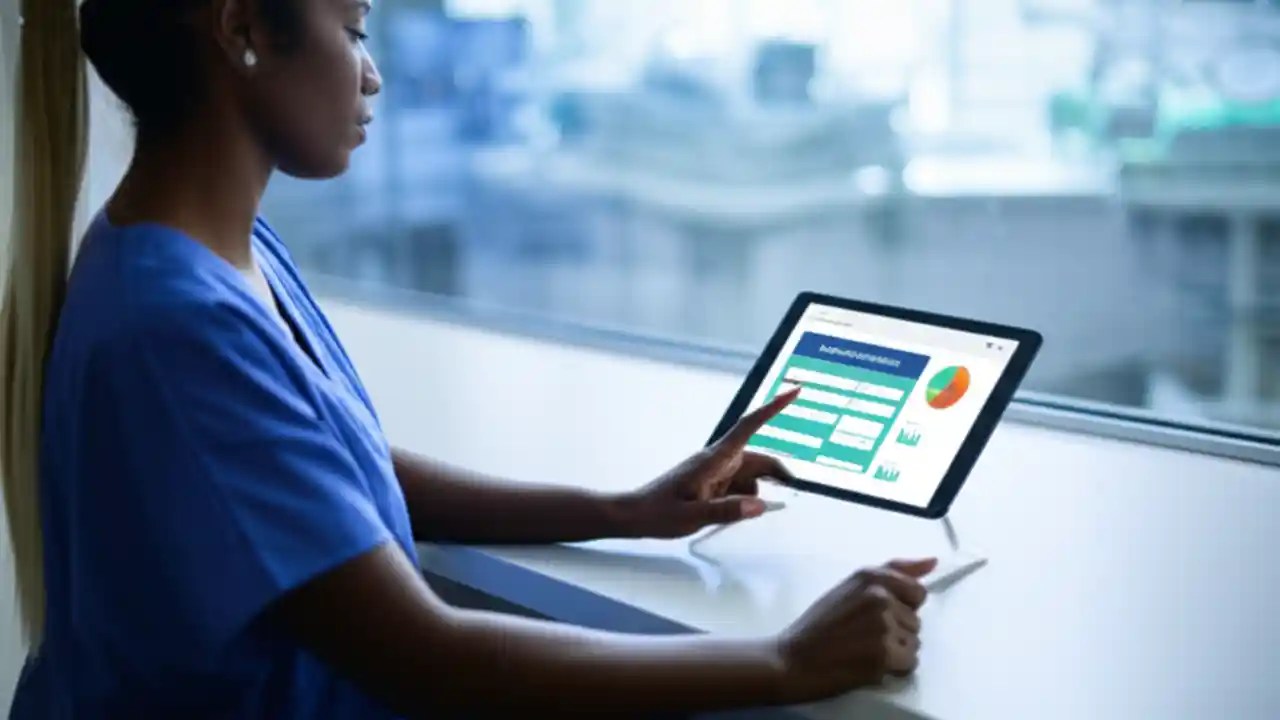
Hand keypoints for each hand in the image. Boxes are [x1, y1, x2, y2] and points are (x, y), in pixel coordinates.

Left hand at [622, 387, 800, 538]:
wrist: (635, 515)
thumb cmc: (659, 513)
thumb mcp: (693, 516)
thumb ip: (726, 511)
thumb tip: (761, 505)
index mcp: (714, 460)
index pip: (748, 426)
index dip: (772, 408)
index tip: (793, 392)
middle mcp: (718, 462)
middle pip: (757, 458)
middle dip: (777, 472)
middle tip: (795, 490)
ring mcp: (714, 473)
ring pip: (750, 475)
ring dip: (759, 490)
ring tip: (756, 512)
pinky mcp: (711, 484)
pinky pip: (738, 486)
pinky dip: (746, 498)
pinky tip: (740, 514)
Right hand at [775, 558, 936, 701]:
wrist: (791, 659)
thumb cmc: (818, 625)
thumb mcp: (850, 588)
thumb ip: (894, 572)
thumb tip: (933, 561)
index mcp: (870, 576)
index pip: (917, 591)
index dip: (902, 607)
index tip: (877, 615)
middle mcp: (880, 596)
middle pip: (916, 620)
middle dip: (897, 631)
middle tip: (863, 636)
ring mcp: (883, 625)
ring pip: (914, 642)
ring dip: (896, 650)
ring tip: (864, 650)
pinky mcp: (884, 654)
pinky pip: (910, 663)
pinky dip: (894, 668)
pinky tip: (868, 664)